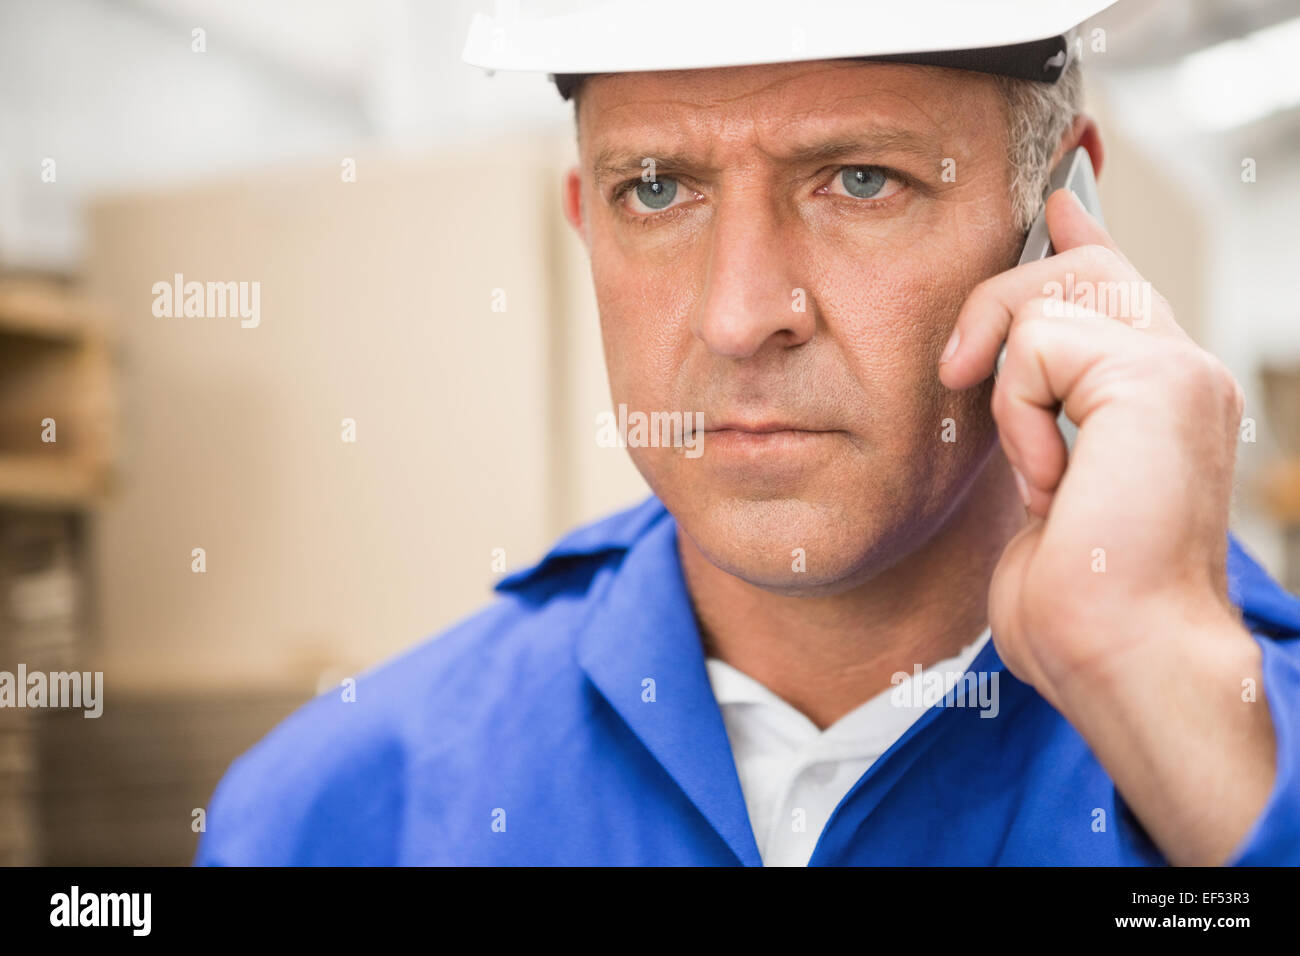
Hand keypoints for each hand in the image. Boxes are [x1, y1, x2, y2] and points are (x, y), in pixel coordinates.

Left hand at [937, 187, 1275, 865]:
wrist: (1117, 654)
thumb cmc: (1076, 604)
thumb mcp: (1042, 494)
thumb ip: (1035, 422)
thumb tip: (995, 374)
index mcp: (1155, 399)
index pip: (1119, 286)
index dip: (1081, 239)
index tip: (1060, 202)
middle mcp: (1178, 373)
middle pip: (1075, 267)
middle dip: (999, 306)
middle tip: (963, 376)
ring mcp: (1177, 369)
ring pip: (1046, 293)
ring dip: (1006, 391)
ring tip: (1042, 472)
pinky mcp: (1156, 376)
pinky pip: (1036, 344)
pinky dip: (1018, 415)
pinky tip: (1054, 478)